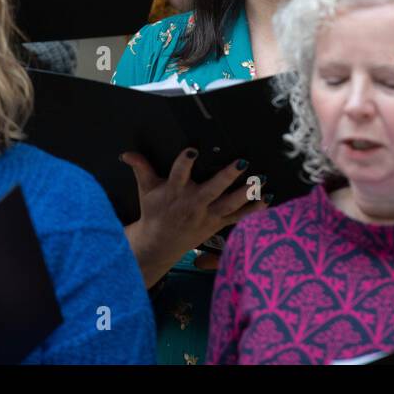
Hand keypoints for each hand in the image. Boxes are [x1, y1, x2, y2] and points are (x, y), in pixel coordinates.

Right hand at [122, 148, 265, 286]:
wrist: (159, 244)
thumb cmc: (154, 211)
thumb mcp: (145, 189)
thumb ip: (141, 168)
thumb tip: (126, 153)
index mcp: (174, 191)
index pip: (179, 174)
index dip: (185, 161)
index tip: (193, 148)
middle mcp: (193, 203)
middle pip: (212, 189)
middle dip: (227, 176)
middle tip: (242, 162)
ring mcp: (207, 215)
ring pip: (230, 204)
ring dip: (247, 193)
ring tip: (262, 180)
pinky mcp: (217, 224)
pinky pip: (238, 218)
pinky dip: (254, 211)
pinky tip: (268, 200)